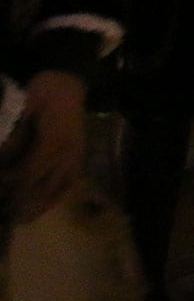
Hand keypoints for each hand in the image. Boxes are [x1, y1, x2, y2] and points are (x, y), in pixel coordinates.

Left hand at [5, 71, 86, 222]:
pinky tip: (43, 206)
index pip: (28, 174)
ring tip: (21, 219)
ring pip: (57, 190)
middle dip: (21, 204)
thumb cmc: (43, 91)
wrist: (68, 81)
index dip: (12, 188)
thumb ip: (13, 138)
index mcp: (53, 143)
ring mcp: (75, 157)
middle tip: (5, 215)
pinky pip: (68, 184)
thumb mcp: (22, 108)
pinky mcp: (79, 157)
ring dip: (38, 206)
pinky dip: (54, 197)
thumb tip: (2, 161)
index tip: (0, 195)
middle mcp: (66, 154)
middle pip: (41, 188)